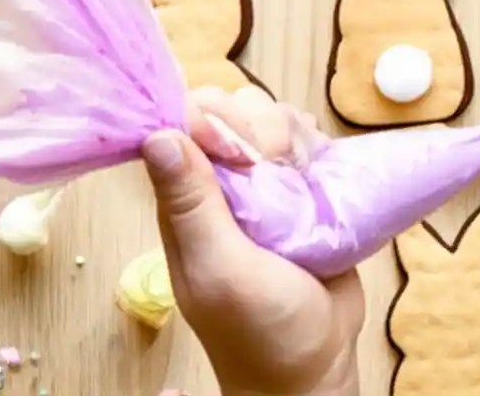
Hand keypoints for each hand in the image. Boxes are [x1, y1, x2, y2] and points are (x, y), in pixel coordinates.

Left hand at [140, 87, 363, 395]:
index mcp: (186, 206)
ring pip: (272, 123)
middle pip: (232, 113)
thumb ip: (191, 206)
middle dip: (258, 126)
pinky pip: (306, 147)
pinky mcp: (304, 195)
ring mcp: (265, 190)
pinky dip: (317, 149)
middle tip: (276, 167)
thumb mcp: (220, 270)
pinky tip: (322, 176)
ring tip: (303, 178)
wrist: (317, 368)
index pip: (183, 126)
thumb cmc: (261, 332)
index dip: (211, 119)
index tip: (239, 147)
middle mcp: (222, 190)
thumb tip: (157, 135)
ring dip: (292, 137)